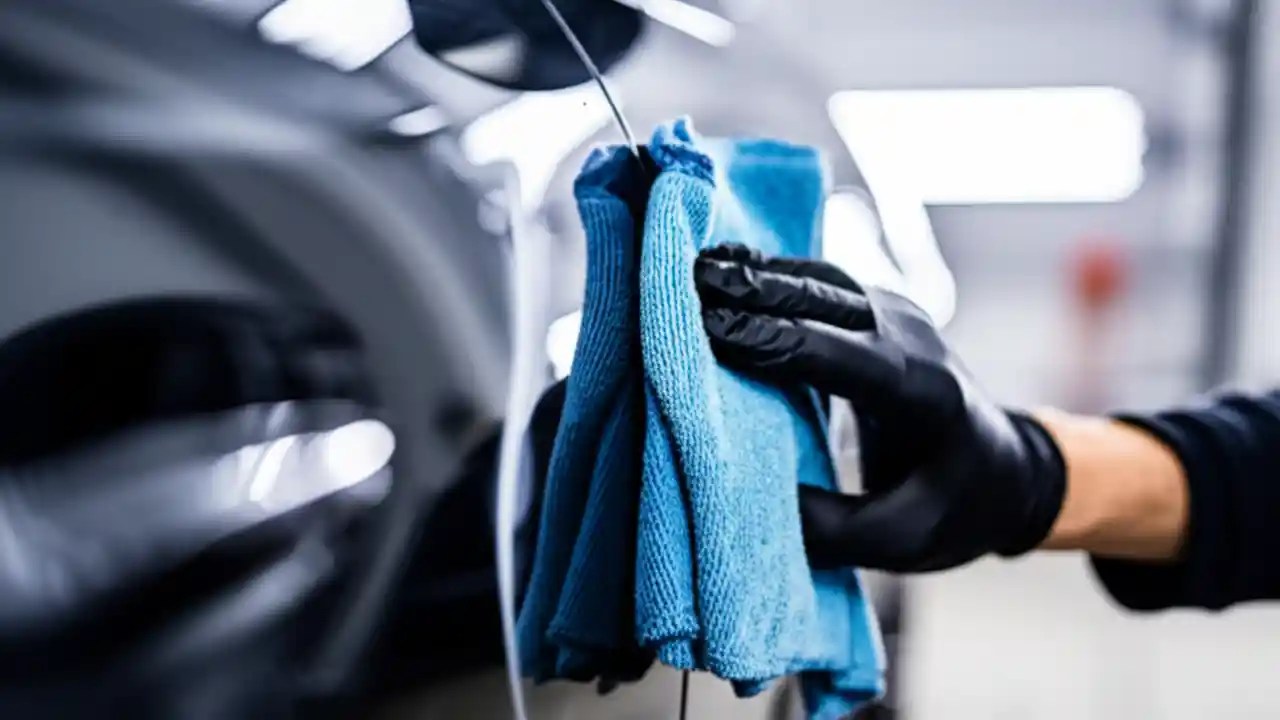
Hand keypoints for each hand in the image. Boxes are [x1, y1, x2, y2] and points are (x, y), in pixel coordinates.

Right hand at [693, 243, 1066, 571]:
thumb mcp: (901, 540)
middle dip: (751, 289)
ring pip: (821, 279)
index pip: (830, 353)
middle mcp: (912, 338)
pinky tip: (732, 268)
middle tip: (686, 280)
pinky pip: (824, 282)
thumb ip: (829, 528)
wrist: (1008, 470)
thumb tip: (747, 497)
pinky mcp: (883, 310)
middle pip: (821, 299)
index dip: (764, 339)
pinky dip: (776, 274)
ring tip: (697, 266)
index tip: (704, 329)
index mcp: (921, 393)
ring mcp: (900, 315)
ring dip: (759, 272)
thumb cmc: (955, 508)